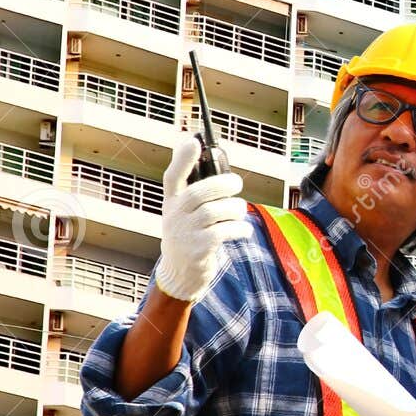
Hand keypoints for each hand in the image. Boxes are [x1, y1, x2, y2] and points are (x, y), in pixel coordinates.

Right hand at [152, 134, 249, 303]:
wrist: (180, 273)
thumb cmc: (190, 233)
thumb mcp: (185, 211)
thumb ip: (199, 189)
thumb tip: (217, 157)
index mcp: (172, 202)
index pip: (173, 177)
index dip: (183, 159)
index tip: (194, 142)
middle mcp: (175, 215)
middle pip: (200, 192)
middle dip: (224, 184)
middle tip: (237, 184)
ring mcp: (185, 233)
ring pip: (216, 211)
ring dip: (236, 208)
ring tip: (239, 212)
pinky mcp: (199, 250)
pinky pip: (225, 231)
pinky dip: (240, 228)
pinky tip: (243, 230)